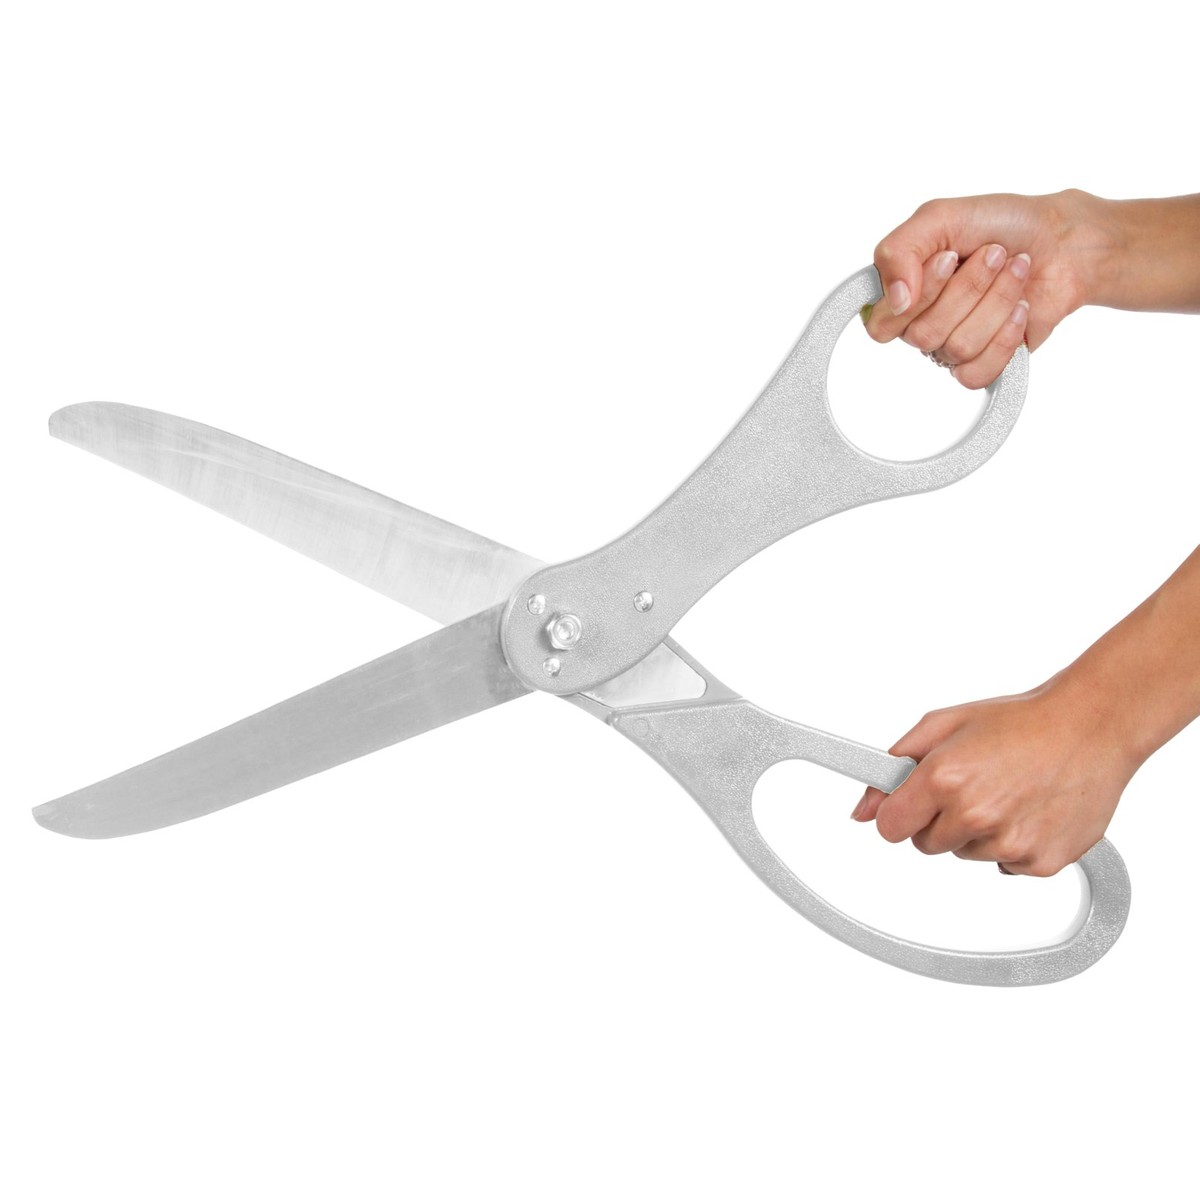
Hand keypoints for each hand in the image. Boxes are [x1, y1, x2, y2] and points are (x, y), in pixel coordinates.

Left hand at [849, 676, 1138, 876]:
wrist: (1092, 726)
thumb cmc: (1022, 722)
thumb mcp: (944, 724)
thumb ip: (893, 767)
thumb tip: (861, 811)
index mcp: (944, 779)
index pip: (890, 828)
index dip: (900, 812)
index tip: (911, 803)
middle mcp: (975, 814)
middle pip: (925, 844)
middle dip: (938, 819)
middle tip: (971, 786)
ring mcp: (1011, 843)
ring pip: (966, 854)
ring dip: (978, 831)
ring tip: (1006, 792)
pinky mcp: (1041, 862)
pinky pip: (1006, 866)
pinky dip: (1014, 845)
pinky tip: (1030, 810)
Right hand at [863, 189, 1107, 387]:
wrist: (1064, 240)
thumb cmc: (1003, 224)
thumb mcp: (939, 217)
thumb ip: (898, 251)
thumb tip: (894, 300)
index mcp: (902, 292)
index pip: (881, 324)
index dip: (917, 297)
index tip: (948, 258)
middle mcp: (921, 323)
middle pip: (923, 335)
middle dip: (969, 287)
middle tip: (995, 253)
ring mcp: (951, 346)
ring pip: (956, 348)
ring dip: (996, 302)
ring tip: (1016, 270)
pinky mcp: (983, 364)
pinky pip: (976, 372)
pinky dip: (1005, 337)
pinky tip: (1021, 309)